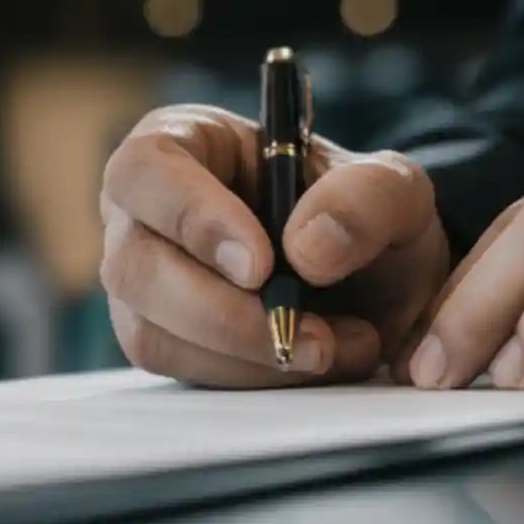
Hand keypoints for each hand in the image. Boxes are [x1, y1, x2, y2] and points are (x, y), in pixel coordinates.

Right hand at [100, 104, 450, 387]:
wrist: (367, 278)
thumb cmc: (354, 213)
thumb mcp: (389, 186)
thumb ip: (365, 197)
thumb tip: (308, 250)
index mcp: (175, 145)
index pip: (145, 171)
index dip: (193, 218)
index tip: (260, 266)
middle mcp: (138, 215)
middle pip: (134, 267)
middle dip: (222, 313)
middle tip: (307, 334)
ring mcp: (139, 284)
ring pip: (150, 332)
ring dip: (243, 355)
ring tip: (328, 347)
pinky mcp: (158, 339)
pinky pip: (180, 372)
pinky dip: (247, 378)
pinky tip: (303, 362)